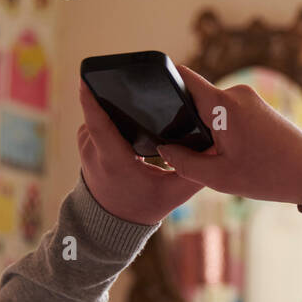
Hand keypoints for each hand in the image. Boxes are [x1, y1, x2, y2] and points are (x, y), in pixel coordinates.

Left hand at [77, 80, 201, 223]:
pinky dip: (108, 114)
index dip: (92, 100)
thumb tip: (217, 147)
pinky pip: (95, 118)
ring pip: (97, 112)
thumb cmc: (143, 206)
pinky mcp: (84, 141)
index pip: (98, 124)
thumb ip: (195, 171)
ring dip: (112, 104)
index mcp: (113, 161)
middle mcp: (93, 151)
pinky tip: (126, 114)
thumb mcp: (174, 193)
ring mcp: (85, 145)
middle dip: (114, 94)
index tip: (88, 78)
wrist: (112, 223)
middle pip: (99, 111)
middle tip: (134, 81)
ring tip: (134, 98)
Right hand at [156, 65, 301, 216]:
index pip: (183, 78)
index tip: (146, 95)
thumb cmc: (268, 176)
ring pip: (211, 107)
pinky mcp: (257, 107)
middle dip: (183, 118)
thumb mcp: (219, 178)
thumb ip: (184, 162)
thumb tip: (163, 149)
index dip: (162, 83)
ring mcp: (249, 98)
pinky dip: (219, 128)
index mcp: (223, 106)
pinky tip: (224, 151)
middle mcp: (236, 94)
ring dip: (204, 127)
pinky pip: (227, 112)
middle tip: (178, 144)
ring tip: (207, 153)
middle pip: (195, 96)